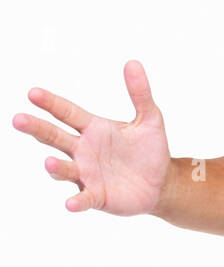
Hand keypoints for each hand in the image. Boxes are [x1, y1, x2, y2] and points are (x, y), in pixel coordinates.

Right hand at [12, 60, 171, 216]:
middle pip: (55, 137)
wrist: (162, 182)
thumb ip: (140, 93)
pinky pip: (83, 199)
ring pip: (64, 169)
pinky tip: (71, 203)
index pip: (67, 113)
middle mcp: (83, 151)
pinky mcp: (96, 196)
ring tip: (50, 162)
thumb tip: (133, 63)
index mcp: (94, 129)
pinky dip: (77, 201)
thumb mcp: (149, 118)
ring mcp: (87, 174)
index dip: (51, 104)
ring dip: (56, 167)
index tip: (32, 93)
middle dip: (37, 128)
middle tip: (18, 119)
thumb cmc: (151, 149)